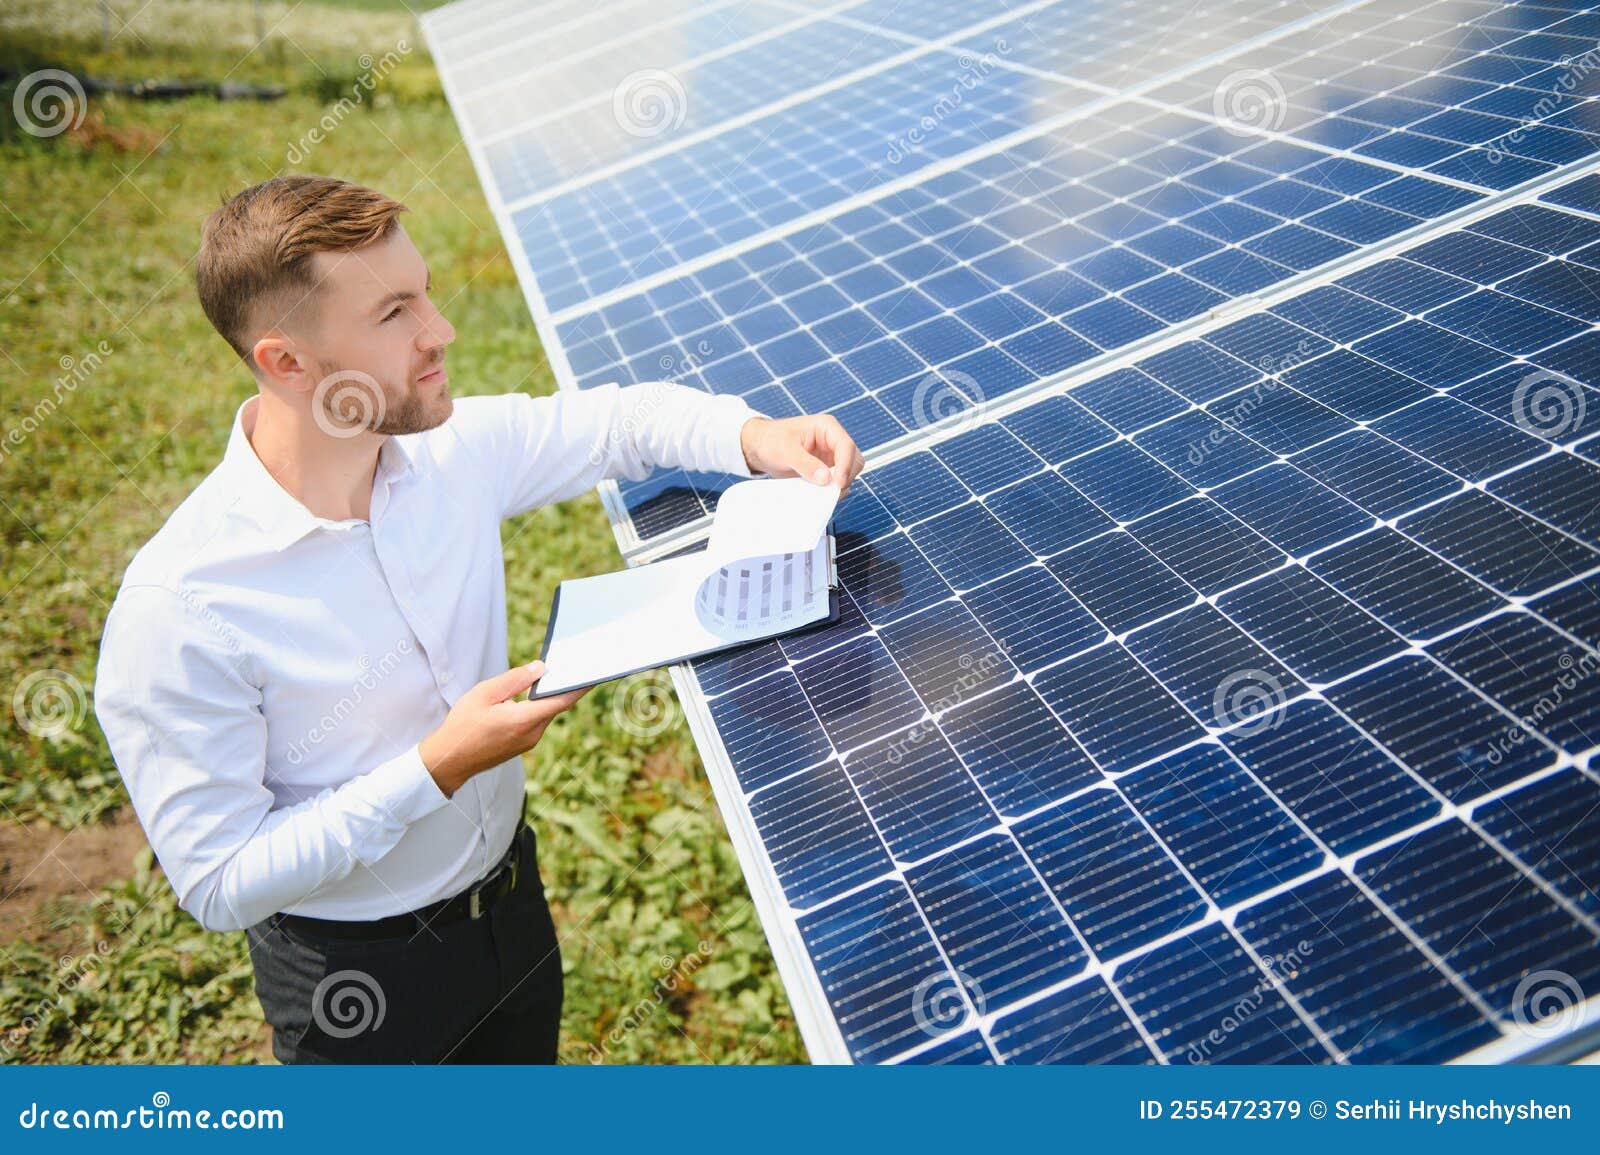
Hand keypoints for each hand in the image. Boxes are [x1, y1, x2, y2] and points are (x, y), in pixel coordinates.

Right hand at [418, 661, 587, 795]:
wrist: (448, 760)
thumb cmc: (462, 726)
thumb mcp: (484, 694)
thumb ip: (514, 680)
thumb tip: (540, 668)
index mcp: (523, 720)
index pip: (562, 700)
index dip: (581, 686)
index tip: (596, 673)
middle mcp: (531, 734)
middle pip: (555, 705)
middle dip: (562, 686)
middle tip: (570, 663)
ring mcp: (528, 742)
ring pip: (544, 713)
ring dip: (546, 697)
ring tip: (548, 674)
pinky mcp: (522, 745)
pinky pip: (536, 721)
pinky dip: (537, 707)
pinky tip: (532, 694)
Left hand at [740, 414, 864, 495]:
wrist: (758, 448)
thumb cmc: (771, 440)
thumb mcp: (786, 450)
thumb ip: (805, 464)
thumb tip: (826, 478)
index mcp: (827, 428)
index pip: (846, 446)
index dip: (846, 465)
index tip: (838, 483)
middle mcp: (832, 442)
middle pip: (854, 461)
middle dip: (845, 477)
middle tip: (831, 492)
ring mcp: (830, 457)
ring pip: (847, 474)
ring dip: (838, 486)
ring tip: (821, 495)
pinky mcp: (824, 471)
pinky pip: (835, 483)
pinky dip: (830, 491)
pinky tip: (817, 496)